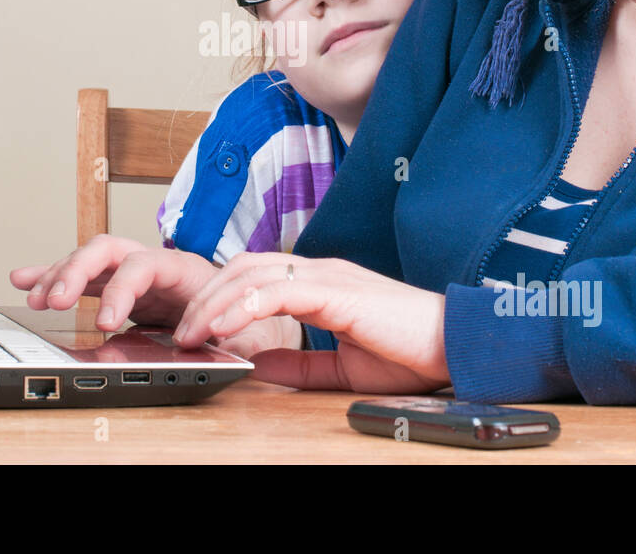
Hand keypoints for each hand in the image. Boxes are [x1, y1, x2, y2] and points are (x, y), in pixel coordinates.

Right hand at [9, 235, 301, 355]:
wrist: (258, 317)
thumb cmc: (254, 322)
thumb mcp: (252, 333)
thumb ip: (232, 335)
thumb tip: (208, 342)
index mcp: (188, 270)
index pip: (145, 265)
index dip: (122, 290)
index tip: (107, 321)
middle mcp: (157, 265)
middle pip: (110, 250)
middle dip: (78, 271)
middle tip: (56, 300)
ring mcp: (138, 276)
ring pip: (91, 261)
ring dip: (59, 274)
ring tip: (35, 294)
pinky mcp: (124, 291)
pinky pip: (86, 279)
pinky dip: (55, 278)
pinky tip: (26, 280)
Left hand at [171, 253, 450, 393]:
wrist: (455, 346)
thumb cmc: (409, 353)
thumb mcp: (341, 366)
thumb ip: (299, 364)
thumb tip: (258, 364)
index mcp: (320, 283)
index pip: (254, 277)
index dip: (219, 298)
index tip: (195, 331)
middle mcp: (319, 271)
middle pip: (243, 268)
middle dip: (205, 298)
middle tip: (180, 333)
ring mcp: (328, 275)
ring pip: (253, 275)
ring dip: (216, 303)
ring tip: (192, 333)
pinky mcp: (338, 290)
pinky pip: (280, 291)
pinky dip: (245, 306)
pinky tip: (225, 327)